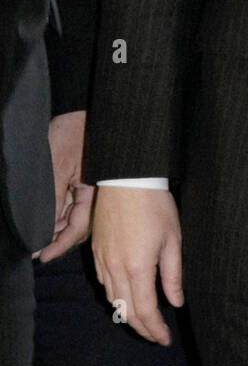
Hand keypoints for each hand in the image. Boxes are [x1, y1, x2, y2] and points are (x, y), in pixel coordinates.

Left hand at [38, 110, 93, 262]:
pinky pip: (69, 206)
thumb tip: (44, 232)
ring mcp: (85, 188)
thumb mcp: (56, 167)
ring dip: (54, 229)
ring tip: (35, 240)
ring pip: (71, 218)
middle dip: (56, 240)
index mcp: (94, 192)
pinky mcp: (78, 182)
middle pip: (76, 226)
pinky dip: (56, 216)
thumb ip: (53, 200)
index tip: (42, 256)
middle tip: (35, 252)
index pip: (78, 227)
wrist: (80, 109)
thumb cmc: (72, 133)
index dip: (60, 244)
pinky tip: (43, 222)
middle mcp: (92, 193)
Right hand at [92, 187, 182, 344]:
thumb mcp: (172, 239)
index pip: (146, 312)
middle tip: (156, 335)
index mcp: (137, 269)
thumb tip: (176, 303)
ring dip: (127, 315)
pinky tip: (127, 296)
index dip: (155, 330)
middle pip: (126, 312)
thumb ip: (173, 275)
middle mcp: (116, 270)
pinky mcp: (96, 252)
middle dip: (142, 328)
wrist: (126, 179)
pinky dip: (115, 297)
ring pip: (112, 300)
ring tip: (144, 321)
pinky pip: (104, 284)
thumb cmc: (155, 206)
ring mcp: (103, 261)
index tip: (166, 339)